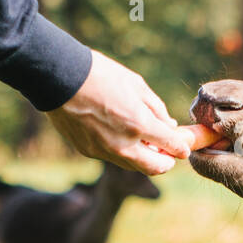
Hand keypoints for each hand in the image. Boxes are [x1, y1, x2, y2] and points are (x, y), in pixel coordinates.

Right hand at [44, 50, 190, 174]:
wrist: (58, 79)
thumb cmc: (100, 75)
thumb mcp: (136, 85)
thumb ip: (157, 109)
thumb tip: (170, 126)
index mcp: (139, 125)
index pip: (172, 146)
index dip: (182, 147)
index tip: (184, 146)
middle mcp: (123, 145)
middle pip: (156, 167)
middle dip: (167, 162)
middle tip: (168, 152)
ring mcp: (104, 152)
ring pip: (133, 165)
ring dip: (144, 158)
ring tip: (145, 142)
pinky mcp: (88, 152)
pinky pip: (112, 157)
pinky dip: (122, 151)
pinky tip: (119, 134)